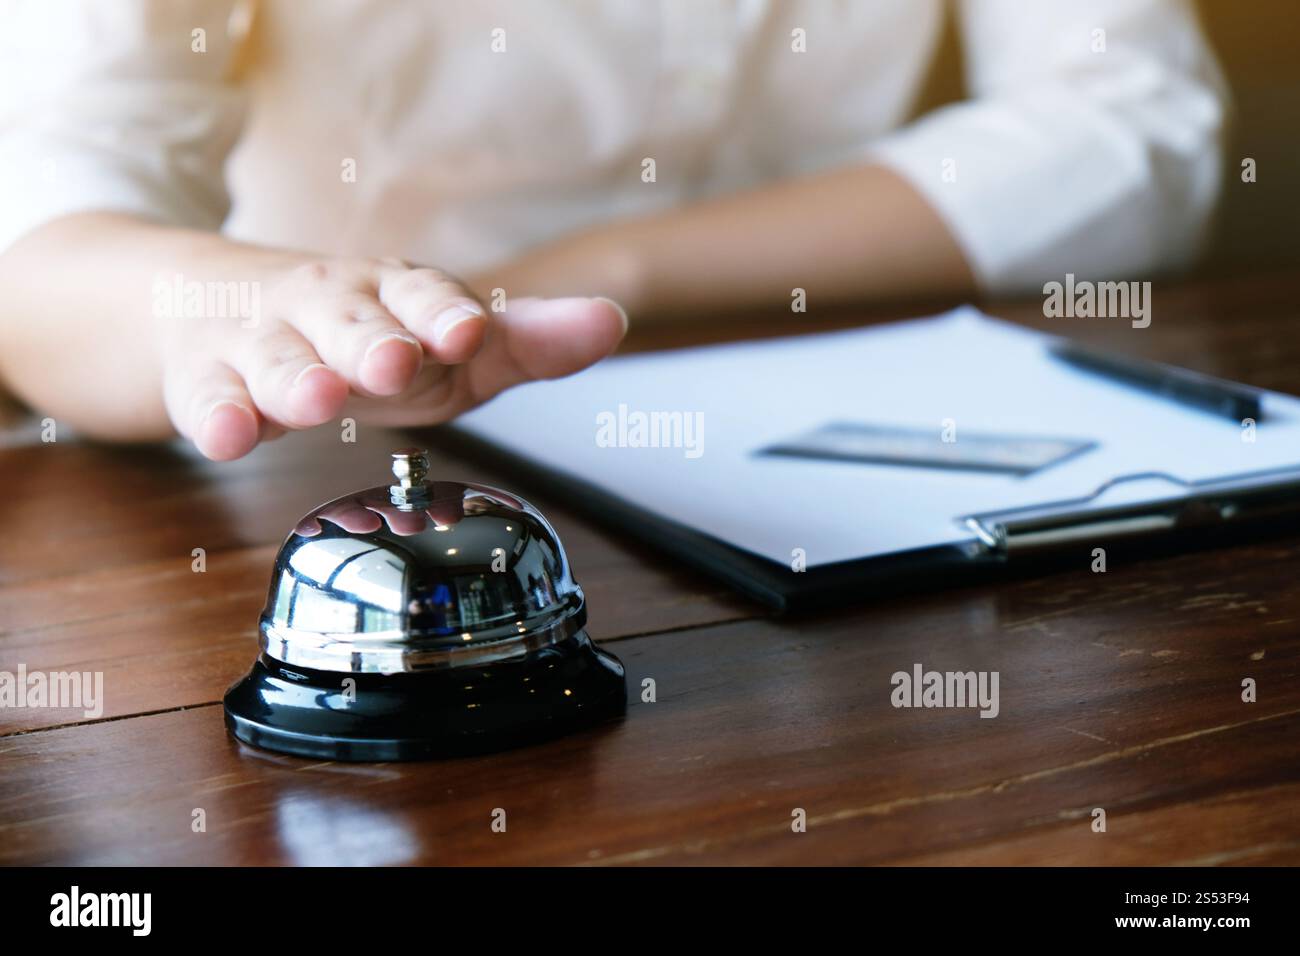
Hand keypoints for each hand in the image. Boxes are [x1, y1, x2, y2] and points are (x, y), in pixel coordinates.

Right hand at [159, 256, 626, 459]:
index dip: (445, 314)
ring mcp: (263, 340)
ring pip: (279, 358)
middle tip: (395, 363)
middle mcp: (329, 306)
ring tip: (319, 398)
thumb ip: (524, 340)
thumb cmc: (361, 333)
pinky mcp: (207, 377)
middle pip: (350, 321)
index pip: (425, 296)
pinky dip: (216, 416)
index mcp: (395, 293)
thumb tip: (612, 321)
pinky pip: (209, 397)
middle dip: (373, 341)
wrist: (218, 305)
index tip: (469, 332)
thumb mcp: (444, 340)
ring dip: (298, 378)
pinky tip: (230, 436)